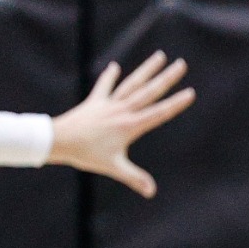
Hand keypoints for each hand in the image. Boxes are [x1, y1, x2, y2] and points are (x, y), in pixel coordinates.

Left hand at [48, 51, 194, 197]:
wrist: (58, 140)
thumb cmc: (86, 154)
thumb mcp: (113, 168)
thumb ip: (134, 178)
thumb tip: (151, 192)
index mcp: (130, 125)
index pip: (159, 113)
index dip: (176, 104)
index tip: (190, 92)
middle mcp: (122, 110)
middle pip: (149, 91)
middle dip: (167, 78)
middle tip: (181, 64)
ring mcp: (109, 104)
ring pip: (132, 83)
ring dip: (146, 69)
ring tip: (159, 55)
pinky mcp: (95, 102)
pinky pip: (105, 86)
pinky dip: (110, 77)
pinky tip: (115, 67)